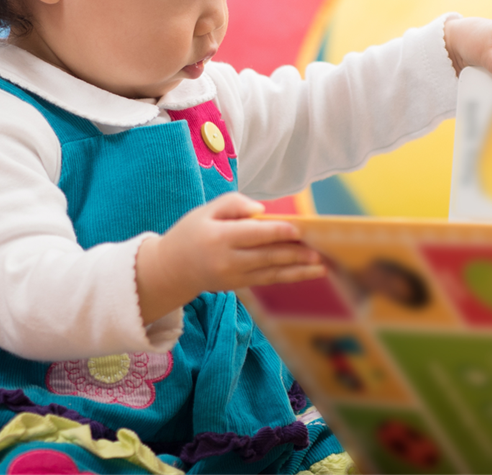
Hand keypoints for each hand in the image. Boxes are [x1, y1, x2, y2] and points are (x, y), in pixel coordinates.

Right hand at [135, 193, 324, 322]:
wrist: (170, 270)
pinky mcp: (238, 286)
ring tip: (321, 266)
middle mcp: (227, 260)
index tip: (298, 230)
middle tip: (319, 251)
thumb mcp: (206, 211)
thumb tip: (261, 211)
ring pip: (271, 272)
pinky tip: (305, 273)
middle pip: (267, 256)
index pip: (254, 234)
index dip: (277, 232)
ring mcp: (233, 277)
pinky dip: (288, 277)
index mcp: (219, 237)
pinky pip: (267, 281)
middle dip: (295, 254)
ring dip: (298, 270)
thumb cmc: (191, 232)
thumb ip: (234, 204)